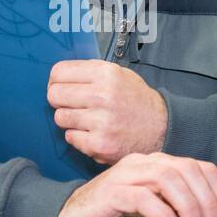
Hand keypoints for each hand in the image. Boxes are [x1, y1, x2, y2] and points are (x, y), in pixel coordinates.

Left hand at [48, 59, 166, 163]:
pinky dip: (78, 137)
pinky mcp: (100, 144)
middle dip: (59, 100)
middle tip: (71, 104)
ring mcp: (101, 122)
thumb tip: (58, 75)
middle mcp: (103, 95)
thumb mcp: (119, 74)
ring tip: (86, 119)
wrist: (162, 128)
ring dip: (69, 120)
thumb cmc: (136, 101)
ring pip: (60, 117)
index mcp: (106, 73)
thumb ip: (90, 72)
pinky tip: (93, 133)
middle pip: (54, 95)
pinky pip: (70, 137)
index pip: (59, 72)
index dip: (55, 80)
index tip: (61, 86)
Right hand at [55, 153, 216, 216]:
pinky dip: (165, 215)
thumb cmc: (116, 211)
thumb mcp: (153, 203)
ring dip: (189, 207)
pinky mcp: (111, 192)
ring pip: (168, 179)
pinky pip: (144, 198)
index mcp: (158, 161)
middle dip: (207, 202)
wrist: (74, 214)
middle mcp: (144, 162)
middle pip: (187, 171)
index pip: (199, 167)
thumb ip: (176, 202)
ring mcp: (126, 174)